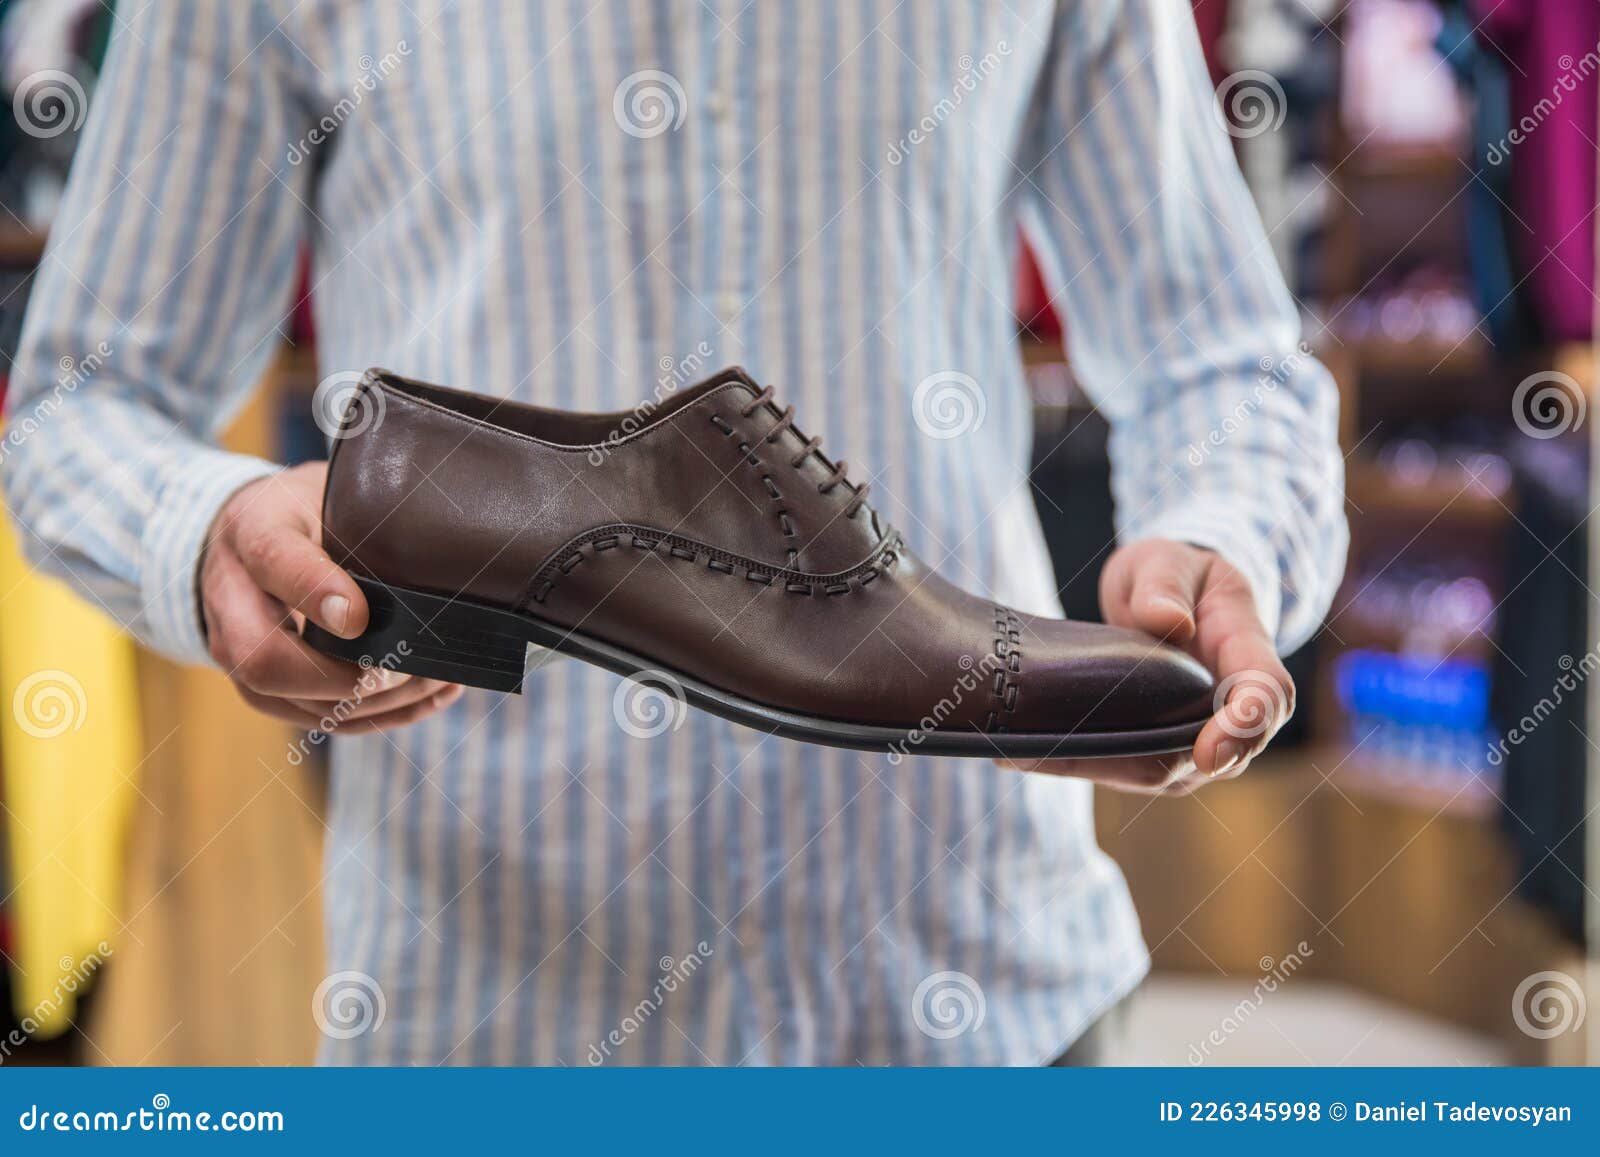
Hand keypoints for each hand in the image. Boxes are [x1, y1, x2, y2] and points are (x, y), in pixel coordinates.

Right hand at [200, 461, 462, 732]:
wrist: (251, 539)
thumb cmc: (305, 513)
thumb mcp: (326, 495)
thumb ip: (357, 527)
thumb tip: (413, 577)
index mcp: (251, 535)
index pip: (273, 562)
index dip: (317, 592)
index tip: (362, 615)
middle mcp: (230, 604)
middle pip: (266, 665)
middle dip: (350, 678)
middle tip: (413, 665)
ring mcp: (240, 656)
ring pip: (301, 704)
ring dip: (381, 703)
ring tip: (440, 677)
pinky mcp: (267, 691)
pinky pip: (322, 719)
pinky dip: (387, 714)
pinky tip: (435, 695)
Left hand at [1002, 539, 1293, 794]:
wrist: (1171, 600)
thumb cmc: (1174, 575)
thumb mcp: (1166, 560)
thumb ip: (1165, 585)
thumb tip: (1168, 621)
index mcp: (1246, 647)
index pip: (1267, 694)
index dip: (1247, 725)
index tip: (1212, 749)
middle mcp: (1232, 705)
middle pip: (1220, 753)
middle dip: (1153, 763)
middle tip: (1076, 755)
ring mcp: (1201, 735)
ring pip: (1169, 772)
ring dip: (1104, 769)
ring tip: (1029, 754)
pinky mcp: (1164, 750)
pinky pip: (1132, 769)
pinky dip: (1083, 764)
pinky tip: (1023, 754)